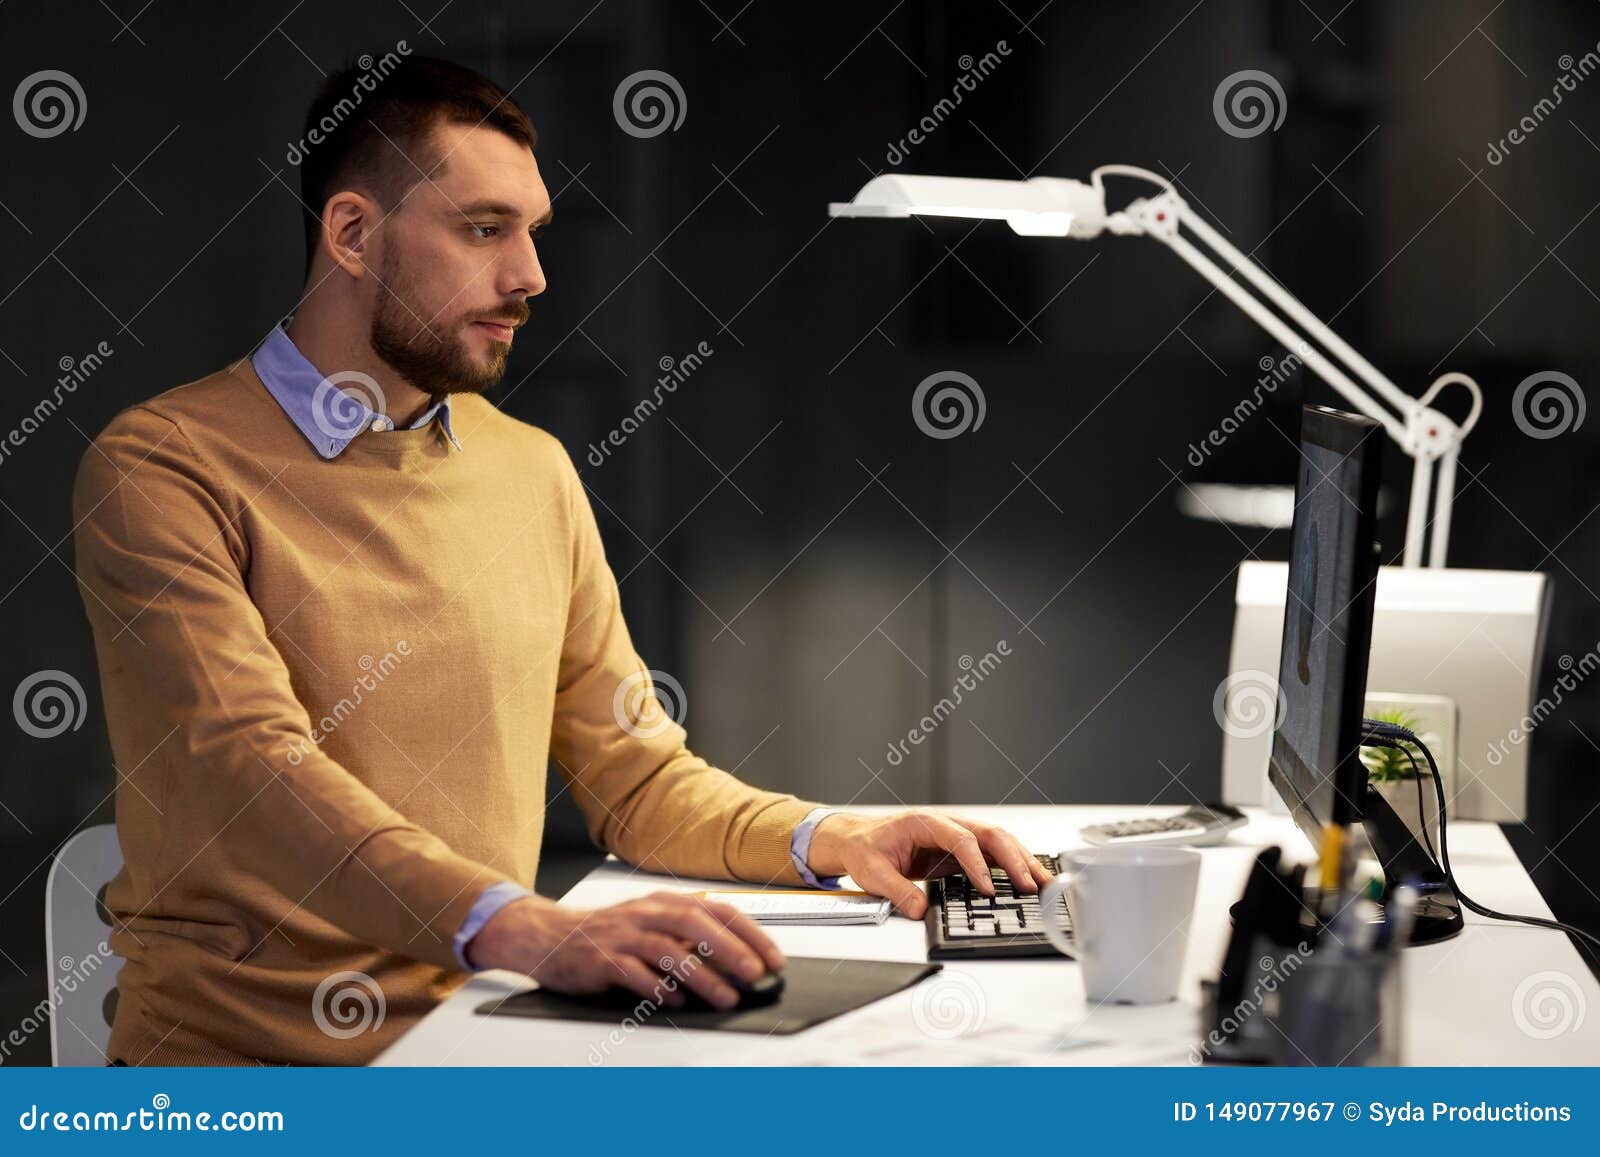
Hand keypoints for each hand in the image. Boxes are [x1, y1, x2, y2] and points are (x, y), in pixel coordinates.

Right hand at [465, 891, 785, 1009]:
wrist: (548, 936)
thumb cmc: (608, 934)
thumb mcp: (652, 924)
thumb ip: (689, 938)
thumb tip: (737, 961)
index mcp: (664, 902)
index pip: (717, 911)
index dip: (749, 933)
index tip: (772, 958)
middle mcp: (646, 913)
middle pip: (695, 924)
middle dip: (731, 949)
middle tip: (755, 974)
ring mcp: (623, 935)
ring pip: (668, 950)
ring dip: (702, 975)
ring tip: (725, 997)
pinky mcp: (602, 959)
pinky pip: (634, 972)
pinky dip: (658, 987)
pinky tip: (675, 1001)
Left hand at [805, 811, 1054, 918]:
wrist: (857, 839)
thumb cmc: (865, 848)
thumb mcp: (872, 872)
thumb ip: (897, 891)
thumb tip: (919, 910)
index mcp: (925, 823)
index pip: (961, 839)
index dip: (978, 864)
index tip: (988, 889)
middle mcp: (946, 824)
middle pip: (990, 834)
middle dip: (1014, 859)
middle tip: (1031, 885)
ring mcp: (956, 835)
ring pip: (998, 842)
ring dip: (1022, 860)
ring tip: (1044, 883)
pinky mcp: (960, 850)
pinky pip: (991, 854)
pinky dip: (1012, 866)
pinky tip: (1027, 880)